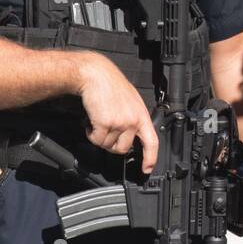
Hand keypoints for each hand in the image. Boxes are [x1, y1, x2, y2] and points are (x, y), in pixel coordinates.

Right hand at [74, 52, 159, 170]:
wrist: (96, 75)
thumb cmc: (111, 85)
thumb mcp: (131, 101)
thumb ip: (133, 118)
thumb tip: (130, 135)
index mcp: (141, 115)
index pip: (152, 142)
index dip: (150, 158)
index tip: (146, 168)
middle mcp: (133, 121)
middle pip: (123, 149)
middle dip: (111, 144)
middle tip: (105, 131)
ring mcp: (120, 123)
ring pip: (107, 145)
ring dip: (99, 137)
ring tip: (98, 120)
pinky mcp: (106, 123)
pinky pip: (96, 140)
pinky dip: (90, 133)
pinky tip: (91, 120)